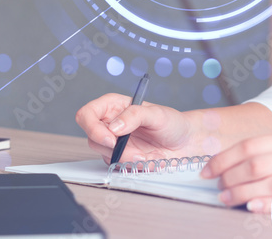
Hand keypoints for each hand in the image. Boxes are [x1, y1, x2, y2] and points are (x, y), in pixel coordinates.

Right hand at [75, 93, 194, 162]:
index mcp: (114, 106)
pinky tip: (145, 158)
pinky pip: (116, 166)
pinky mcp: (121, 157)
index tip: (110, 138)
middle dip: (113, 147)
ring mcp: (114, 142)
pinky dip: (131, 165)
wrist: (184, 142)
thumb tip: (114, 126)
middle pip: (91, 138)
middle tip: (134, 150)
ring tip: (145, 154)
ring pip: (103, 154)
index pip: (87, 114)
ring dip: (125, 158)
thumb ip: (135, 115)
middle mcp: (110, 123)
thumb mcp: (157, 113)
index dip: (92, 127)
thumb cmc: (172, 123)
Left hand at [201, 130, 271, 212]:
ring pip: (269, 181)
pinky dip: (270, 204)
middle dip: (228, 176)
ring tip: (226, 200)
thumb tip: (248, 163)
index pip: (252, 145)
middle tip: (214, 188)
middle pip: (255, 163)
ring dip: (241, 192)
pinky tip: (254, 207)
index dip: (225, 157)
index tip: (207, 169)